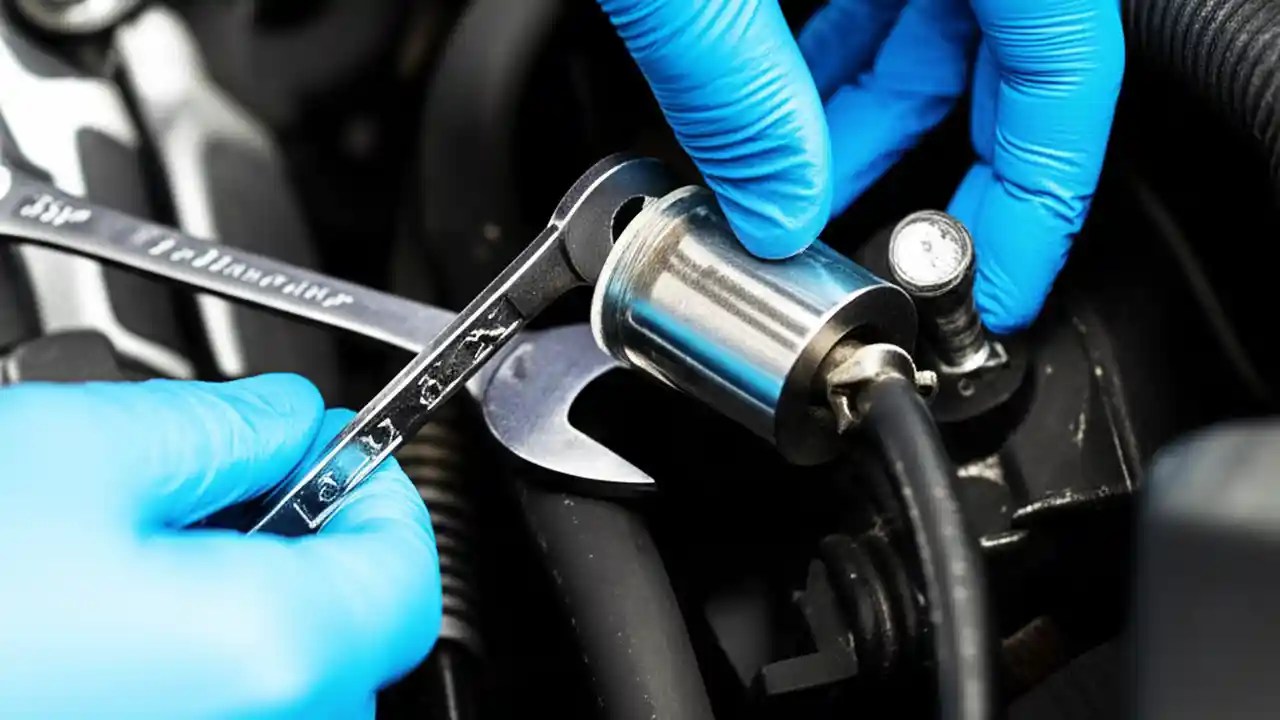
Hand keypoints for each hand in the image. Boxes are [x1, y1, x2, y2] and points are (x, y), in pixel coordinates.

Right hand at [0, 374, 439, 717]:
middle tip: (241, 480)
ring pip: (291, 668)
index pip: (412, 569)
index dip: (384, 489)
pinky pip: (231, 701)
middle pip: (357, 625)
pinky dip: (210, 646)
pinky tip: (128, 599)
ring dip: (258, 594)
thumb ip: (224, 426)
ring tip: (158, 540)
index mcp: (274, 646)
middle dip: (314, 537)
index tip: (339, 448)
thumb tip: (288, 417)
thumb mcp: (83, 454)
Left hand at [598, 0, 1123, 332]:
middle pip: (1003, 66)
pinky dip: (833, 66)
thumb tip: (771, 212)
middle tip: (884, 266)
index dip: (1039, 199)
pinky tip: (784, 117)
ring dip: (863, 127)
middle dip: (930, 177)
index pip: (1063, 73)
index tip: (1001, 290)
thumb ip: (733, 86)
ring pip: (929, 33)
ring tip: (802, 205)